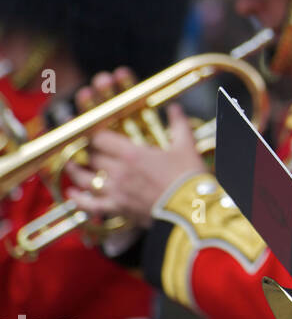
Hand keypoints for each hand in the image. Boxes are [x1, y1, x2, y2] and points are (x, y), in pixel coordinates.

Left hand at [66, 71, 205, 228]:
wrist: (192, 209)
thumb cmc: (188, 178)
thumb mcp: (186, 147)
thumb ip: (178, 124)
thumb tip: (175, 108)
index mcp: (132, 154)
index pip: (100, 138)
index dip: (95, 133)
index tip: (95, 131)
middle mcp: (118, 171)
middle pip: (92, 157)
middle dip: (88, 150)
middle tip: (89, 147)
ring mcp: (116, 191)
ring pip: (85, 178)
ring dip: (76, 171)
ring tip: (72, 165)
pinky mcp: (118, 208)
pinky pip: (91, 204)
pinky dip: (79, 199)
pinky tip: (73, 193)